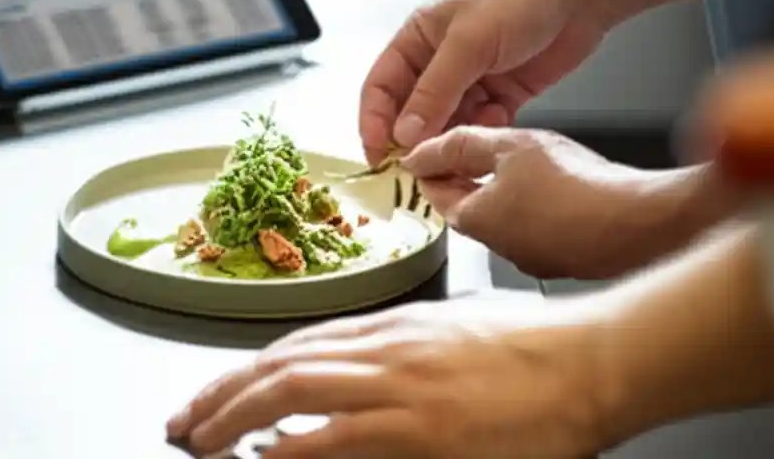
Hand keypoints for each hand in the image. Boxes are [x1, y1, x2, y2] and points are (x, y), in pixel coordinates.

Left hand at [166, 293, 609, 458]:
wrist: (589, 359)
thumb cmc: (533, 347)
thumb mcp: (453, 333)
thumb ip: (399, 352)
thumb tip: (355, 376)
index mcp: (391, 327)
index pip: (296, 344)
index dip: (246, 370)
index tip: (215, 391)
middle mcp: (382, 348)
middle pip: (278, 363)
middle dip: (220, 394)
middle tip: (184, 421)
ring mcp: (397, 386)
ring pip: (290, 388)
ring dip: (233, 415)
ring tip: (199, 438)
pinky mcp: (418, 428)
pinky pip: (333, 435)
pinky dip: (288, 445)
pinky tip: (259, 456)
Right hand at [359, 0, 606, 163]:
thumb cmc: (518, 1)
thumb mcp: (468, 44)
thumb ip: (433, 92)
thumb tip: (402, 135)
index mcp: (417, 38)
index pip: (381, 86)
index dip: (374, 121)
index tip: (377, 156)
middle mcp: (438, 60)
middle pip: (411, 110)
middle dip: (413, 137)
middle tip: (417, 167)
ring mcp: (470, 78)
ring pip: (446, 121)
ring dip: (451, 136)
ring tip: (460, 148)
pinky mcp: (501, 93)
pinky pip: (480, 124)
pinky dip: (484, 130)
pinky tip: (495, 121)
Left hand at [402, 126, 725, 278]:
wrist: (641, 223)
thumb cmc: (576, 187)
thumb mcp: (509, 146)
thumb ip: (460, 145)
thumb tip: (420, 153)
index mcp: (474, 221)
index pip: (435, 194)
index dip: (432, 167)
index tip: (430, 152)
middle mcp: (499, 248)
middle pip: (471, 207)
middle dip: (470, 178)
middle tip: (476, 150)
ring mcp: (535, 258)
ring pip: (508, 218)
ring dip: (508, 192)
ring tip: (525, 162)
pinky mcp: (568, 260)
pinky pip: (543, 229)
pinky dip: (543, 207)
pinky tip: (563, 187)